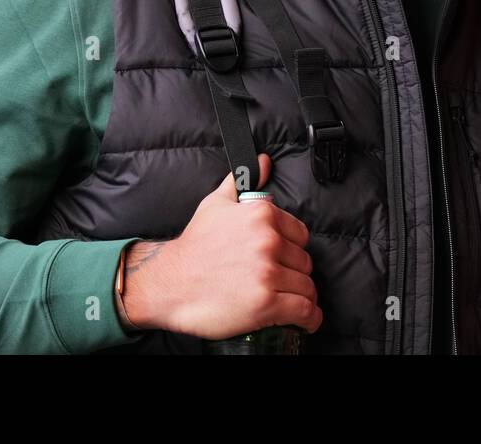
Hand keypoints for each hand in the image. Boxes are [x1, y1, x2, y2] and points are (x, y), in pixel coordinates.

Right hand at [121, 153, 322, 338]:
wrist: (170, 283)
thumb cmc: (193, 246)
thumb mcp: (216, 204)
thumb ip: (242, 181)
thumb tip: (262, 162)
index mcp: (262, 215)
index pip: (300, 235)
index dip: (292, 249)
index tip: (282, 259)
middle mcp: (268, 241)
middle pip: (305, 262)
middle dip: (295, 273)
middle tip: (279, 281)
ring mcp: (268, 273)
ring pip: (307, 286)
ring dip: (302, 296)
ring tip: (289, 300)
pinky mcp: (266, 304)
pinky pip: (304, 310)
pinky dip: (310, 318)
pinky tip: (307, 319)